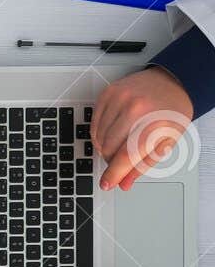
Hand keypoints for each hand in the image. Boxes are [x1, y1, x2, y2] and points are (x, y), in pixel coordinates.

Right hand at [95, 67, 193, 190]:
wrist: (173, 82)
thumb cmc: (172, 111)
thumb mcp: (167, 141)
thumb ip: (144, 164)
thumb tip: (124, 182)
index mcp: (155, 124)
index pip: (125, 157)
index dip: (113, 174)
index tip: (107, 183)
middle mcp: (135, 109)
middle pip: (108, 148)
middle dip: (111, 159)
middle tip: (121, 157)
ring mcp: (119, 99)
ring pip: (98, 137)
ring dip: (105, 146)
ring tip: (120, 142)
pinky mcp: (108, 94)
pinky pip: (93, 123)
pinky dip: (100, 133)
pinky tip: (113, 131)